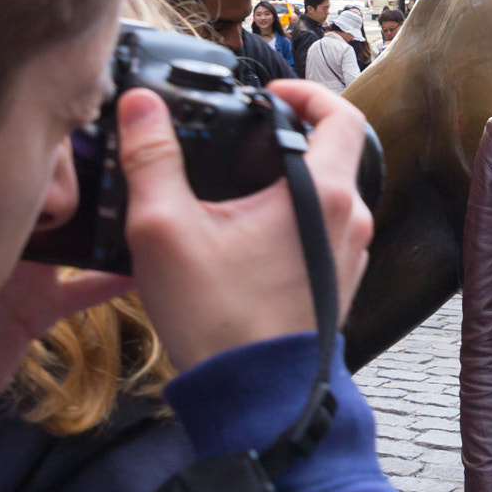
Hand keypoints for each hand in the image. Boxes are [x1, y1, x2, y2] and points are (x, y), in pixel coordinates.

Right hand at [117, 80, 373, 370]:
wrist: (255, 399)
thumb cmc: (217, 319)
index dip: (306, 91)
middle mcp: (350, 220)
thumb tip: (140, 106)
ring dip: (294, 178)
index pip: (341, 115)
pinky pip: (325, 232)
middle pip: (336, 152)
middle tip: (247, 132)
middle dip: (293, 133)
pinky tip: (250, 232)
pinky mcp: (339, 283)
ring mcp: (351, 255)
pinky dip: (296, 218)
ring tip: (242, 181)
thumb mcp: (164, 231)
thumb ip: (151, 160)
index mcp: (323, 195)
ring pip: (330, 194)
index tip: (267, 93)